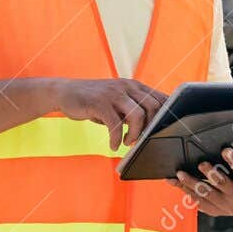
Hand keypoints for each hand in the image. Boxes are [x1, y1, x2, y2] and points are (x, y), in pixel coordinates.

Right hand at [53, 78, 167, 151]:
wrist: (65, 92)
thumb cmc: (94, 101)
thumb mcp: (117, 102)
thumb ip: (133, 110)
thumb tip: (152, 129)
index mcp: (134, 86)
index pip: (160, 98)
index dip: (166, 116)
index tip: (163, 132)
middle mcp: (127, 86)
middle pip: (153, 107)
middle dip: (150, 128)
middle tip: (141, 140)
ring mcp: (113, 93)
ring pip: (137, 115)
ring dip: (135, 134)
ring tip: (127, 142)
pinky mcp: (99, 103)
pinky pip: (115, 124)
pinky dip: (116, 138)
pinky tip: (113, 145)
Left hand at [175, 147, 232, 216]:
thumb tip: (223, 145)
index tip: (225, 151)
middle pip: (223, 185)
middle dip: (211, 174)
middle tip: (202, 164)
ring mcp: (227, 207)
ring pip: (206, 194)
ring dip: (192, 183)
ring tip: (181, 173)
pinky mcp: (215, 211)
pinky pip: (197, 201)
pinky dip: (184, 190)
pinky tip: (175, 182)